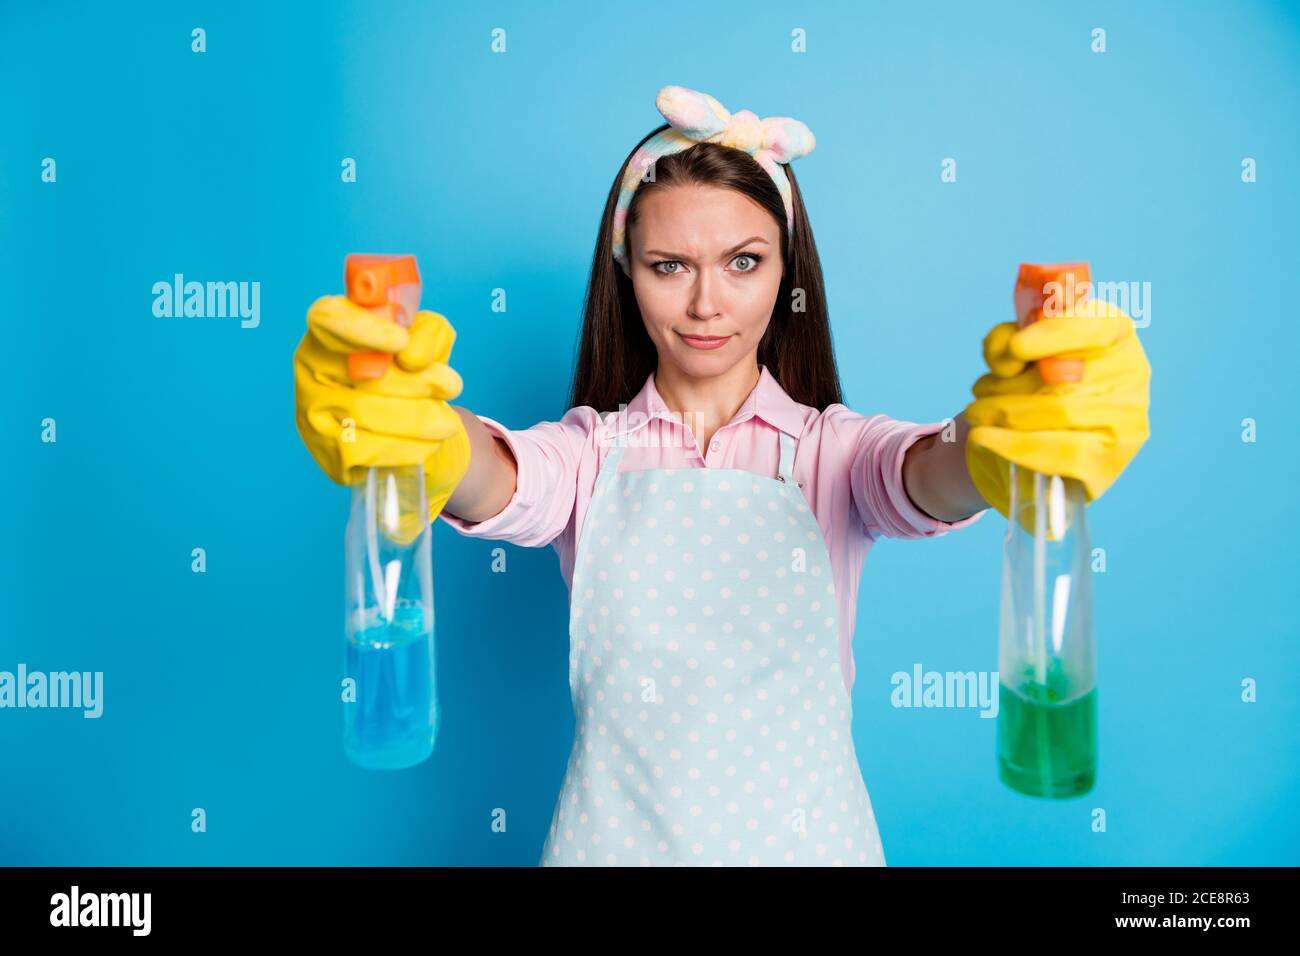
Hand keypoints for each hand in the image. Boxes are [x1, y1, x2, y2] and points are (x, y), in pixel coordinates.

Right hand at [294, 295, 471, 521]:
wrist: (404, 424)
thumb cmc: (408, 369)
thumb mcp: (426, 339)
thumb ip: (428, 333)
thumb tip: (413, 357)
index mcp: (329, 331)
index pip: (328, 320)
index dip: (364, 330)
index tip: (402, 341)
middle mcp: (312, 371)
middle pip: (359, 376)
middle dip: (415, 384)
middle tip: (452, 386)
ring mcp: (314, 415)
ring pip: (365, 418)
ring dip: (418, 421)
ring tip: (448, 423)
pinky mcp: (328, 453)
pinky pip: (368, 452)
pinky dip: (406, 449)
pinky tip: (428, 444)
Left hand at [962, 300, 1150, 518]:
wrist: (1036, 442)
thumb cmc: (1030, 383)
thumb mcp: (1017, 351)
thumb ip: (1007, 340)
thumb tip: (1007, 358)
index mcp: (1115, 334)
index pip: (1097, 326)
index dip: (1056, 334)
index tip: (1015, 347)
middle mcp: (1131, 375)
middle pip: (1067, 377)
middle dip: (1009, 385)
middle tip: (979, 390)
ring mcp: (1127, 423)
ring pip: (1061, 414)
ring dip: (1003, 413)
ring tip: (976, 412)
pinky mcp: (1108, 463)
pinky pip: (1060, 454)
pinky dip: (1012, 445)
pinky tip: (981, 438)